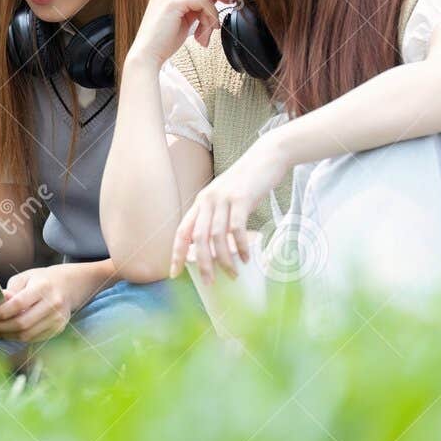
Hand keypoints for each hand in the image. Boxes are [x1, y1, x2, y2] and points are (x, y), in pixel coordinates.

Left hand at [0, 263, 100, 342]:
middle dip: (1, 328)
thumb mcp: (25, 277)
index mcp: (43, 287)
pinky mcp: (58, 329)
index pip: (20, 304)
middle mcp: (53, 304)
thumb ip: (11, 291)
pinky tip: (7, 334)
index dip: (3, 312)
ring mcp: (57, 319)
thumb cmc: (42, 280)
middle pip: (23, 323)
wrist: (69, 285)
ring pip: (28, 335)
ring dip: (7, 336)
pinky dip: (18, 338)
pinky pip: (34, 338)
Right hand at [125, 0, 229, 67]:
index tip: (223, 1)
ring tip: (205, 34)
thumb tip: (213, 1)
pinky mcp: (173, 0)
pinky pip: (202, 1)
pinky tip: (203, 31)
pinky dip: (209, 16)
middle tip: (227, 6)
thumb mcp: (183, 20)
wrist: (148, 55)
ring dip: (211, 14)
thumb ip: (195, 8)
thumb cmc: (163, 43)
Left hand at [171, 136, 289, 281]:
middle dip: (202, 264)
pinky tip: (247, 258)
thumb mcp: (225, 197)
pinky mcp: (241, 199)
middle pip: (198, 238)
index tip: (174, 273)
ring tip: (233, 275)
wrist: (266, 157)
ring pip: (217, 236)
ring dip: (225, 259)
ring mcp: (223, 199)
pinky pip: (236, 228)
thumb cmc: (247, 182)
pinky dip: (241, 246)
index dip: (176, 253)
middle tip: (209, 283)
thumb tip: (214, 244)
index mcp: (200, 202)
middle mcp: (207, 200)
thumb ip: (216, 216)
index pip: (182, 231)